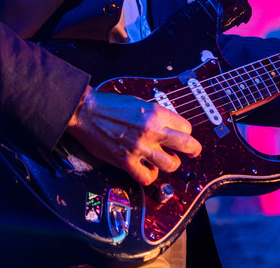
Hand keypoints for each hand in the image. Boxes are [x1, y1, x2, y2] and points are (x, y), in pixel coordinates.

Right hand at [65, 89, 201, 184]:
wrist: (85, 112)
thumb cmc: (108, 105)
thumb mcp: (138, 102)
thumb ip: (155, 114)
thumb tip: (167, 124)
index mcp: (155, 113)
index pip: (185, 127)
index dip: (186, 132)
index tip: (183, 135)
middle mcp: (151, 130)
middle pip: (186, 144)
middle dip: (194, 150)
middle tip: (194, 152)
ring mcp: (139, 147)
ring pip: (171, 164)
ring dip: (172, 164)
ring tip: (167, 161)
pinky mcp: (126, 161)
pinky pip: (147, 177)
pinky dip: (151, 176)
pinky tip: (148, 170)